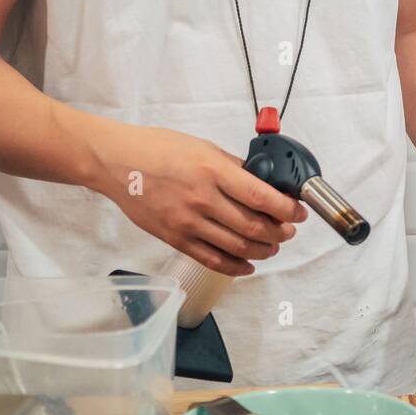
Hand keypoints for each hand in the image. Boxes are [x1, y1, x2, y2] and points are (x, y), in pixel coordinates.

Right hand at [90, 121, 308, 276]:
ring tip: (273, 246)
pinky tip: (248, 264)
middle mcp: (202, 199)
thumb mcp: (203, 147)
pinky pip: (211, 260)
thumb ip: (233, 166)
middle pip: (252, 227)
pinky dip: (235, 267)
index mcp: (212, 171)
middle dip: (279, 233)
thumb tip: (262, 181)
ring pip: (236, 248)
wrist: (117, 164)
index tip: (298, 212)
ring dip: (262, 251)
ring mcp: (187, 223)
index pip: (260, 197)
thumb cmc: (157, 149)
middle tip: (289, 231)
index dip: (286, 209)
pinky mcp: (175, 239)